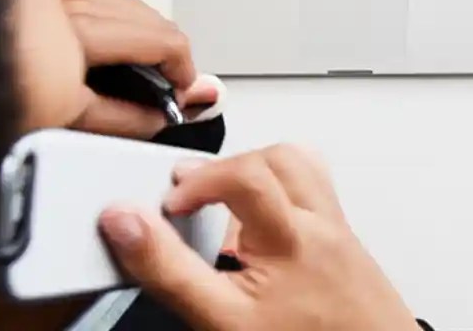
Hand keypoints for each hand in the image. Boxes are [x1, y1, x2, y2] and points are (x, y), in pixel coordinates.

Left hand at [60, 0, 216, 136]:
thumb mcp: (68, 120)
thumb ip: (127, 117)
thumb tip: (168, 113)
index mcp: (78, 33)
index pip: (158, 39)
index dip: (183, 67)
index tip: (184, 89)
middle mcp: (67, 6)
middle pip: (146, 17)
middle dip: (168, 47)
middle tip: (174, 78)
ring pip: (124, 1)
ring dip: (147, 28)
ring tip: (152, 55)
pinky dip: (119, 13)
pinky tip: (120, 33)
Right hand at [98, 145, 421, 330]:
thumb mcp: (220, 318)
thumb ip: (169, 268)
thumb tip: (125, 221)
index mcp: (291, 236)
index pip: (242, 174)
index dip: (195, 182)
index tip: (167, 208)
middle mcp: (321, 224)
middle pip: (278, 158)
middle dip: (228, 168)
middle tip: (192, 197)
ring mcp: (339, 232)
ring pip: (304, 169)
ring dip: (260, 173)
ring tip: (225, 204)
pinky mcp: (347, 245)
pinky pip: (318, 196)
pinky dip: (286, 194)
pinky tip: (262, 229)